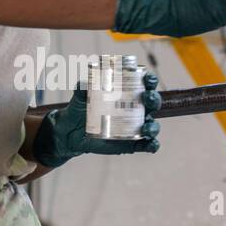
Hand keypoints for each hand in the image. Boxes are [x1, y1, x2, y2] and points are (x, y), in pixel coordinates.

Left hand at [32, 72, 161, 168]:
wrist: (72, 132)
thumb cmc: (80, 109)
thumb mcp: (79, 98)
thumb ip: (81, 90)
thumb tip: (83, 84)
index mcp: (127, 93)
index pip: (144, 84)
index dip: (150, 80)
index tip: (149, 79)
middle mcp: (135, 109)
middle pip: (151, 102)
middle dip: (153, 99)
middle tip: (147, 98)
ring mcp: (134, 126)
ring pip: (151, 124)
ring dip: (153, 126)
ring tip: (145, 129)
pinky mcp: (131, 142)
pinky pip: (146, 144)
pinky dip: (152, 145)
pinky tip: (150, 146)